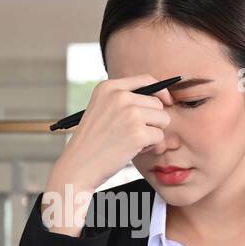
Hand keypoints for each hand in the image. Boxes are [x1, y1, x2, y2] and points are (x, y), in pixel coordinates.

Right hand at [42, 75, 172, 235]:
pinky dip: (151, 147)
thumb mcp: (102, 110)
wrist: (78, 166)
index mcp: (108, 87)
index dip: (160, 91)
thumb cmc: (92, 142)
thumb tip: (162, 100)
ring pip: (163, 119)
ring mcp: (130, 114)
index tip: (166, 101)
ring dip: (153, 133)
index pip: (145, 79)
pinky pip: (160, 137)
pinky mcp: (138, 133)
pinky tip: (134, 151)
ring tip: (133, 142)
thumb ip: (125, 101)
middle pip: (157, 103)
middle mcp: (119, 96)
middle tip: (135, 134)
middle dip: (153, 120)